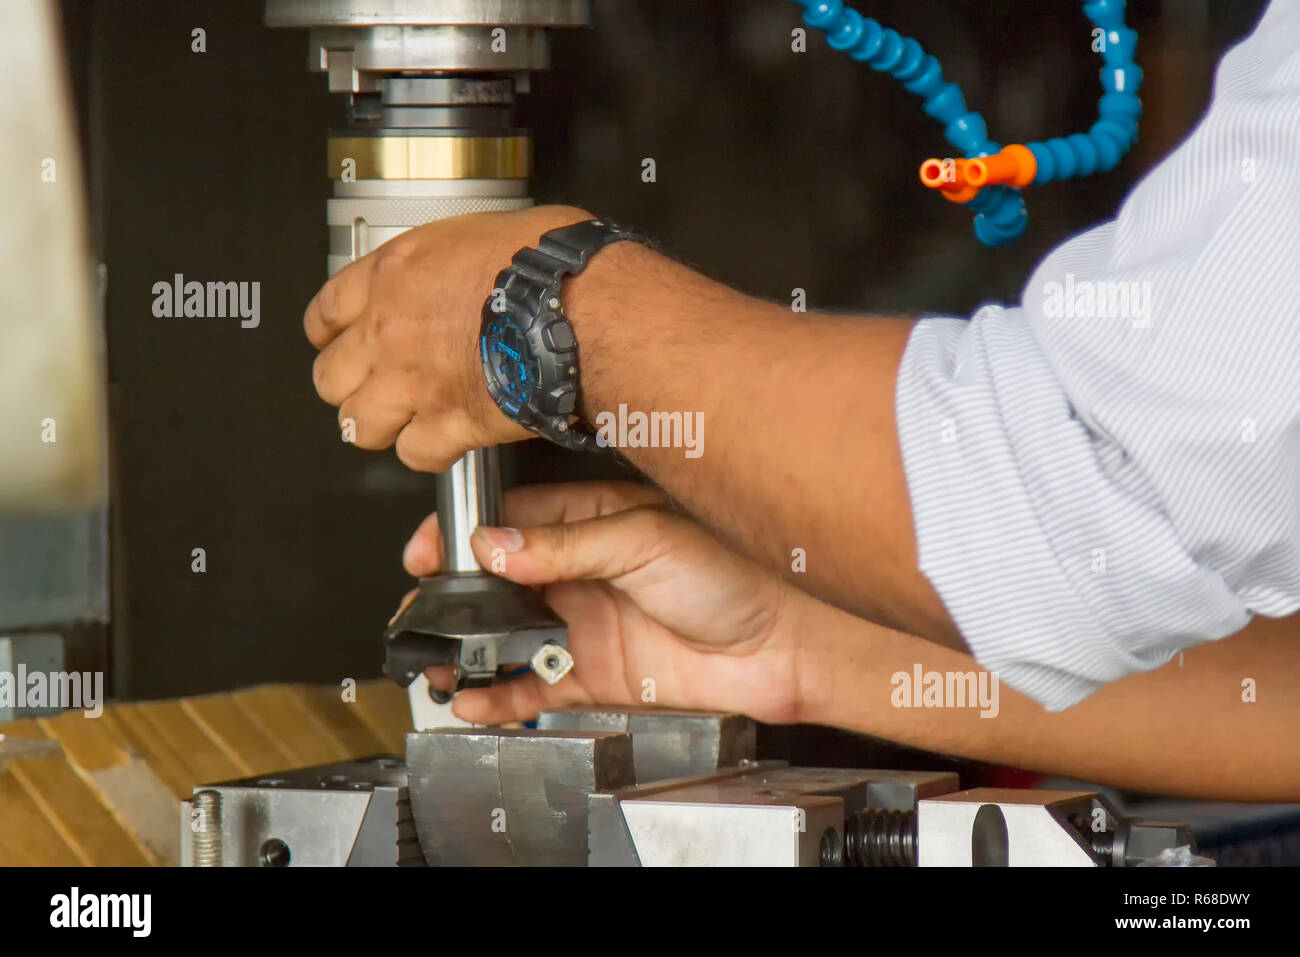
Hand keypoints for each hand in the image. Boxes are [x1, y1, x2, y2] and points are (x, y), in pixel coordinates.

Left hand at [304, 205, 592, 471]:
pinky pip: (416, 454)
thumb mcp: (491, 228)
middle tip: (374, 385)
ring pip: (359, 424)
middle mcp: (392, 330)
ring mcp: (415, 383)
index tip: (338, 341)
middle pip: (330, 377)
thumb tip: (473, 262)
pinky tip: (449, 439)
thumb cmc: (554, 265)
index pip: (325, 312)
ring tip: (406, 419)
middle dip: (351, 385)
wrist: (584, 312)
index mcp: (397, 273)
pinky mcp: (450, 425)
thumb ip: (457, 256)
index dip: (330, 334)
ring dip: (382, 424)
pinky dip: (431, 451)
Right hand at [399, 481, 809, 724]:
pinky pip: (536, 684)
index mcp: (590, 521)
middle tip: (421, 616)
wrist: (786, 641)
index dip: (462, 536)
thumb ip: (563, 546)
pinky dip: (501, 694)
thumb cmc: (736, 569)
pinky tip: (475, 699)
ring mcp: (587, 622)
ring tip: (437, 665)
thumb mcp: (641, 540)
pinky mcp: (598, 673)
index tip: (425, 554)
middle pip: (498, 583)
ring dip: (470, 651)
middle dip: (454, 600)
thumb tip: (494, 546)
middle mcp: (583, 570)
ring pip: (509, 637)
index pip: (509, 521)